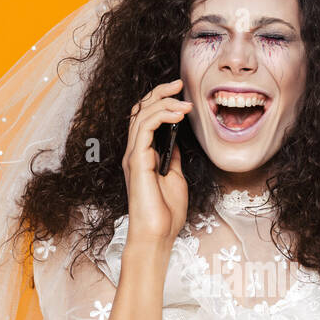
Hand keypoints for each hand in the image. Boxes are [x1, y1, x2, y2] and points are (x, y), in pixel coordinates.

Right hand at [122, 78, 191, 248]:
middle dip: (159, 92)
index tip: (181, 92)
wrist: (157, 235)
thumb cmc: (166, 214)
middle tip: (179, 84)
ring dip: (164, 103)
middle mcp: (135, 153)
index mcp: (143, 156)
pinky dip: (161, 116)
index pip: (146, 118)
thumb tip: (176, 141)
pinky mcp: (137, 162)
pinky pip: (145, 128)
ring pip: (141, 115)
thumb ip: (172, 158)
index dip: (160, 101)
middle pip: (140, 110)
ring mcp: (134, 156)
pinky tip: (178, 114)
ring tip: (185, 102)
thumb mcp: (175, 178)